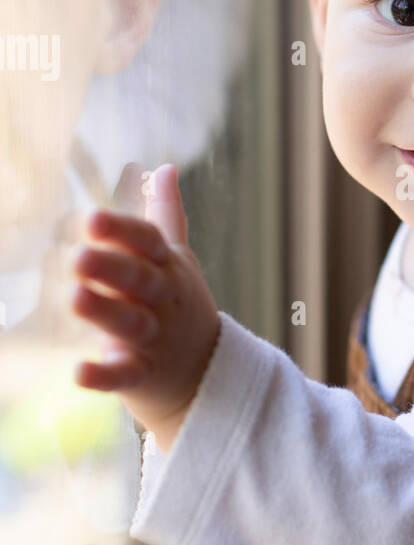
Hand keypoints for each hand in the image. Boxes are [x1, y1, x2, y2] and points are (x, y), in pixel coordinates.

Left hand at [70, 163, 221, 450]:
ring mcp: (155, 339)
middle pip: (139, 280)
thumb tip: (165, 168)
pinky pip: (125, 375)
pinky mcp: (144, 375)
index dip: (122, 232)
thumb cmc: (180, 306)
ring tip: (74, 298)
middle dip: (111, 268)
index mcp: (167, 267)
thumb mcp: (178, 260)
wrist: (207, 373)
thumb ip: (167, 215)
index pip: (147, 243)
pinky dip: (104, 376)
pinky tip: (79, 372)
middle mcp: (163, 300)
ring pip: (131, 323)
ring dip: (104, 312)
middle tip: (77, 257)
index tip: (92, 219)